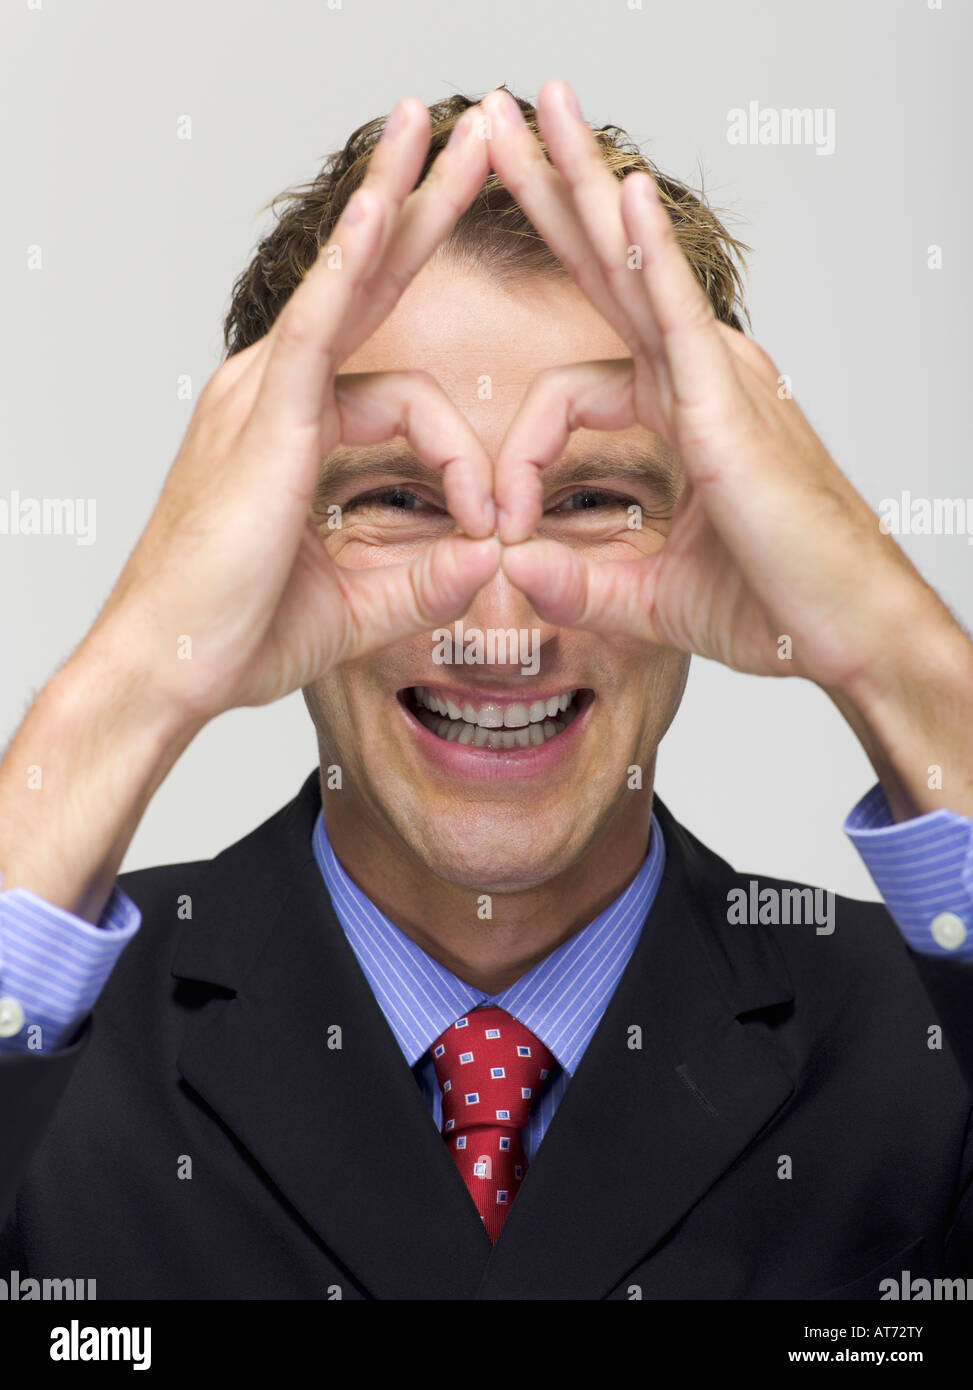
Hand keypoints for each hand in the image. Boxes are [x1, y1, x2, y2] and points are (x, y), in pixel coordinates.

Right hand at [93, 98, 499, 720]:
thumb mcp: (356, 606)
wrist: (168, 670)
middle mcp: (273, 393)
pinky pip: (316, 322)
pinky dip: (351, 262)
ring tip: (441, 124)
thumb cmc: (238, 636)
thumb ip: (426, 581)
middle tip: (475, 139)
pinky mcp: (263, 413)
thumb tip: (490, 565)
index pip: (402, 405)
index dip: (461, 458)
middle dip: (421, 209)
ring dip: (396, 197)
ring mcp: (262, 393)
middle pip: (368, 285)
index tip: (493, 523)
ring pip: (346, 280)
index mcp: (293, 429)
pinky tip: (383, 203)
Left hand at [482, 81, 934, 694]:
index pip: (569, 390)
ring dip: (583, 182)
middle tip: (501, 118)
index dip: (519, 452)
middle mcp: (697, 375)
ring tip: (538, 105)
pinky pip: (679, 314)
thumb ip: (577, 582)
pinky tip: (623, 195)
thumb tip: (510, 570)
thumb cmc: (774, 606)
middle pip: (606, 267)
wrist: (847, 636)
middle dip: (552, 192)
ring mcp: (717, 378)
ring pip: (635, 264)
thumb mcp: (651, 594)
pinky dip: (652, 255)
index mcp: (677, 411)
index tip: (499, 522)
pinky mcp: (729, 403)